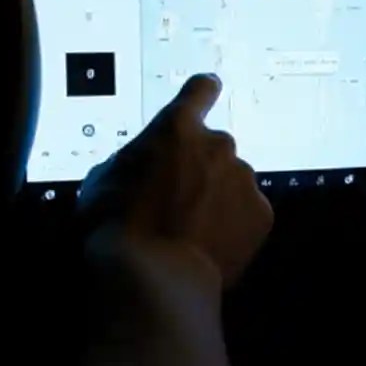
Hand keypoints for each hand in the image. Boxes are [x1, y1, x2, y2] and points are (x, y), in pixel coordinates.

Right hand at [78, 74, 272, 288]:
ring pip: (231, 182)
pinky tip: (208, 246)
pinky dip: (232, 225)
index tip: (206, 93)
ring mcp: (244, 179)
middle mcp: (218, 145)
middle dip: (200, 167)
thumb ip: (130, 161)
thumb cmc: (116, 223)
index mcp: (177, 127)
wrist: (155, 274)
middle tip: (176, 199)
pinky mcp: (261, 214)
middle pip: (214, 148)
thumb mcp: (103, 180)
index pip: (201, 90)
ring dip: (216, 198)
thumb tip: (136, 168)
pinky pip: (246, 213)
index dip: (202, 93)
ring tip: (190, 231)